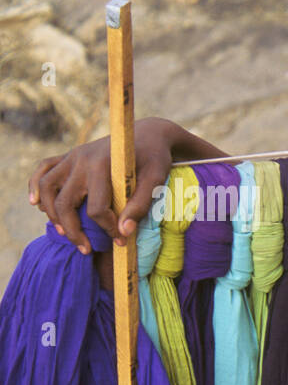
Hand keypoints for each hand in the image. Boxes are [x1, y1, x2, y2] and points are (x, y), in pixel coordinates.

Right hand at [27, 117, 226, 254]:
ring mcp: (72, 156)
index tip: (120, 240)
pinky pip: (43, 170)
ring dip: (51, 213)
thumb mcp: (155, 180)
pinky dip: (34, 186)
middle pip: (65, 202)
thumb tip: (123, 231)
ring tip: (65, 234)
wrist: (148, 134)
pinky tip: (37, 205)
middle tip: (86, 249)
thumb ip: (140, 205)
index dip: (108, 229)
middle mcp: (82, 160)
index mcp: (104, 166)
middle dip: (73, 230)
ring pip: (47, 188)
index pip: (96, 208)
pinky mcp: (67, 156)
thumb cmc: (154, 159)